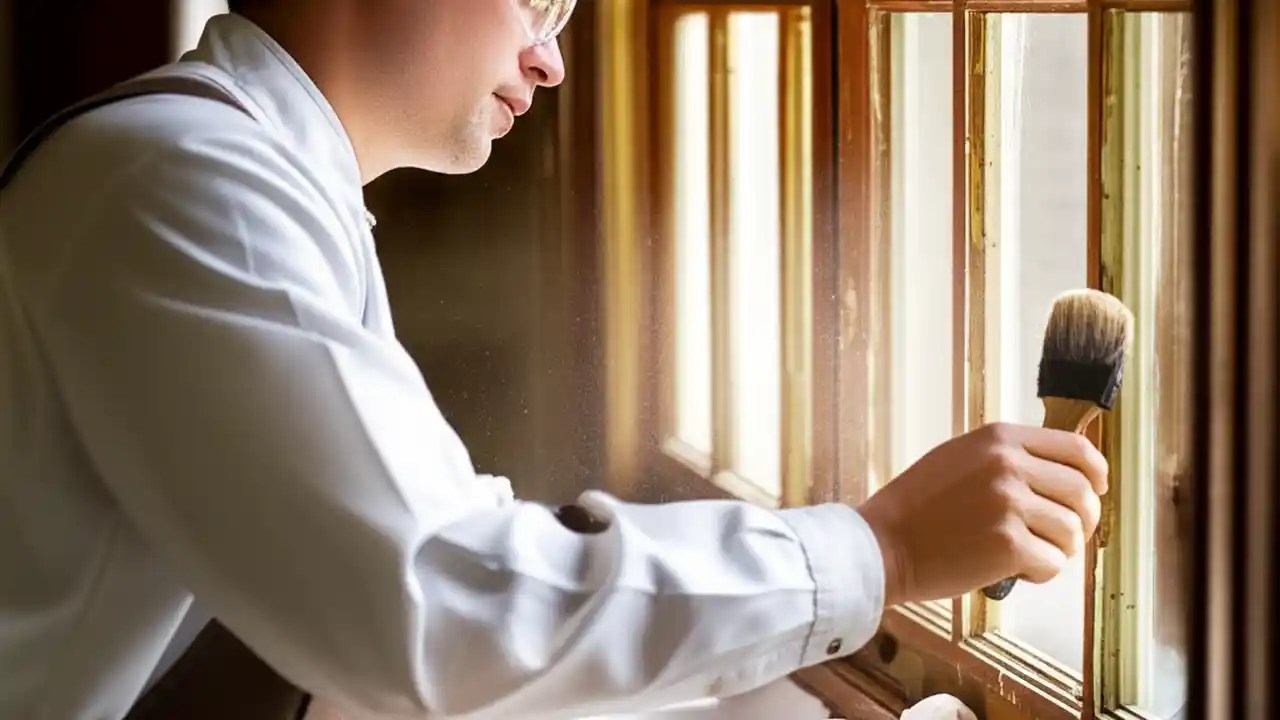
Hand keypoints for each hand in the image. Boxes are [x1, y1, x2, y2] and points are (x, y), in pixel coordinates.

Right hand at [857, 423, 1108, 605]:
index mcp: (1000, 438)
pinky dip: (1040, 573)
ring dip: (1057, 550)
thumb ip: (1008, 457)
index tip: (1095, 491)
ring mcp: (1010, 504)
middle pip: (1082, 494)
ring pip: (1072, 532)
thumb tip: (1066, 473)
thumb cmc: (918, 507)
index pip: (1077, 449)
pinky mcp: (1009, 545)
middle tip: (1060, 537)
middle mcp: (1009, 465)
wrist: (882, 544)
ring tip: (1027, 554)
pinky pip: (1054, 563)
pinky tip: (1014, 570)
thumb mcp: (962, 458)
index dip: (1095, 474)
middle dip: (1081, 521)